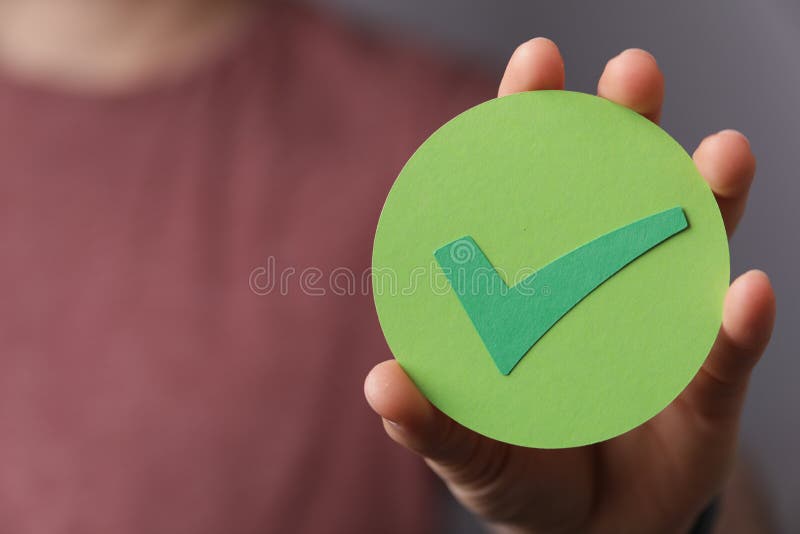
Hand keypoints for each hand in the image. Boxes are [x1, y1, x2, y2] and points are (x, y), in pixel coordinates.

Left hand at [364, 39, 775, 533]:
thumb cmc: (521, 475)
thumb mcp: (469, 453)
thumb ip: (430, 424)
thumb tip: (382, 383)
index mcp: (541, 286)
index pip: (536, 193)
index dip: (534, 126)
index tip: (536, 62)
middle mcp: (607, 286)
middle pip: (621, 192)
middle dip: (629, 126)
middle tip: (633, 73)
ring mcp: (665, 328)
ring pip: (693, 249)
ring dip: (710, 198)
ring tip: (723, 155)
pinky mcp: (709, 390)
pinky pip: (727, 356)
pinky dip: (739, 326)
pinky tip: (746, 293)